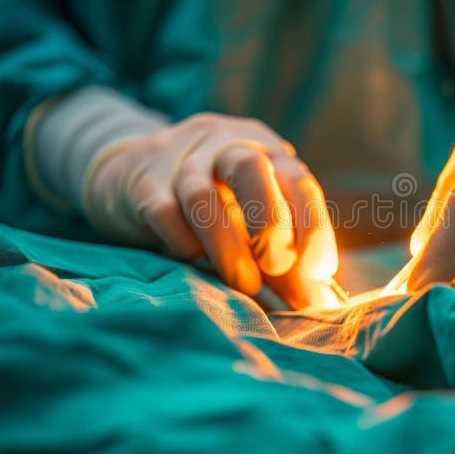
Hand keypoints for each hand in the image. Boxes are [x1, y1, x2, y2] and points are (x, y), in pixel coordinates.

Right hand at [81, 113, 337, 305]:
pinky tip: (193, 261)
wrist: (133, 170)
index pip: (298, 181)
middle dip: (270, 222)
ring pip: (202, 196)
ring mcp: (180, 161)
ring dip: (227, 248)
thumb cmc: (215, 201)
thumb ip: (288, 261)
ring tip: (244, 286)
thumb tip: (322, 307)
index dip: (313, 228)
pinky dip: (183, 243)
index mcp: (265, 152)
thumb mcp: (255, 219)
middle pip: (251, 168)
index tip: (318, 274)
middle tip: (276, 268)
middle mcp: (225, 146)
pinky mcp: (142, 184)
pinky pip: (163, 213)